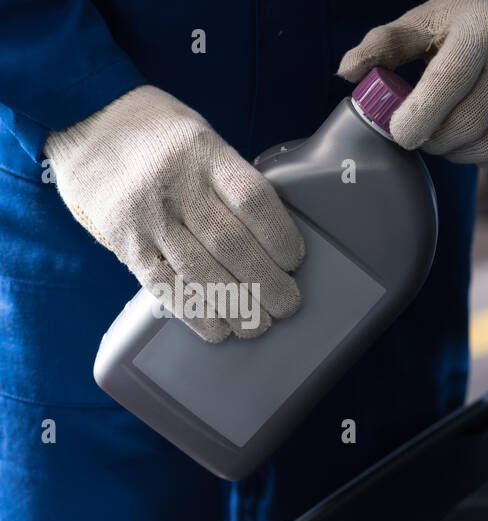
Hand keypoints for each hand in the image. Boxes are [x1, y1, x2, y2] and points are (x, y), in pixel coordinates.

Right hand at [44, 86, 305, 341]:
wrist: (88, 121)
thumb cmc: (163, 137)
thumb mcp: (204, 140)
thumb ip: (233, 184)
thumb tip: (275, 243)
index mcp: (205, 153)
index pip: (253, 201)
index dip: (281, 239)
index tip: (295, 261)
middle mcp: (176, 185)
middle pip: (231, 244)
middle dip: (267, 284)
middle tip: (287, 305)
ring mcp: (147, 216)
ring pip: (199, 272)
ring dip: (237, 307)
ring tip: (259, 324)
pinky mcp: (125, 243)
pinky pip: (164, 286)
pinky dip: (197, 314)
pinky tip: (220, 329)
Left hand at [338, 0, 487, 173]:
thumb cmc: (471, 19)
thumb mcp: (427, 19)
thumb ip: (385, 44)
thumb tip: (347, 73)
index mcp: (482, 29)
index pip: (449, 84)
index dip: (420, 117)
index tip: (400, 133)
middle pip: (467, 125)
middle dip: (434, 140)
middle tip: (421, 134)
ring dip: (458, 154)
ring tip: (447, 137)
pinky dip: (487, 161)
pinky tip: (477, 141)